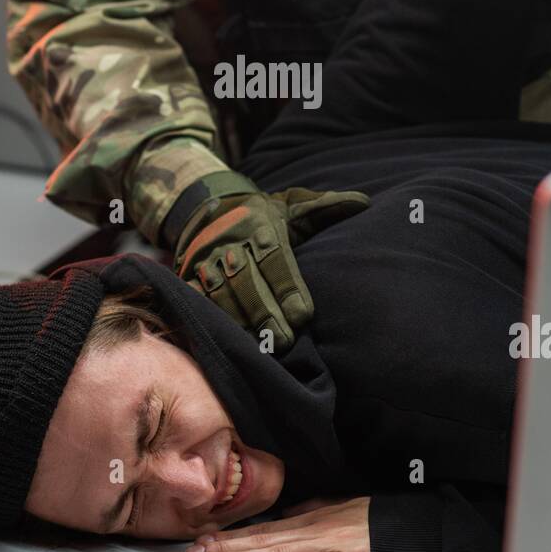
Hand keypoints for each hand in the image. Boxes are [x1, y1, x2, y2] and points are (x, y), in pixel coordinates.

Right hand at [176, 183, 368, 351]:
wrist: (203, 203)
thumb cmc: (260, 213)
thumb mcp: (291, 205)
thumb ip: (323, 208)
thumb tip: (363, 203)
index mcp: (258, 224)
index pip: (274, 257)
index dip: (288, 287)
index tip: (304, 315)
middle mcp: (229, 241)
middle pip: (246, 280)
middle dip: (265, 311)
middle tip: (285, 341)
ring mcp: (205, 259)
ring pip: (220, 293)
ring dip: (239, 321)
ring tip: (260, 348)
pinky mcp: (187, 274)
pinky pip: (194, 298)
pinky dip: (208, 318)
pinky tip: (225, 339)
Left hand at [183, 496, 371, 551]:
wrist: (404, 527)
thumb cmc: (371, 519)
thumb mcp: (333, 509)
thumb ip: (306, 513)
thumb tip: (281, 518)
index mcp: (306, 520)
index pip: (260, 529)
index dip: (229, 537)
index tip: (203, 542)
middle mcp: (309, 531)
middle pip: (259, 541)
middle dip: (223, 549)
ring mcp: (322, 547)